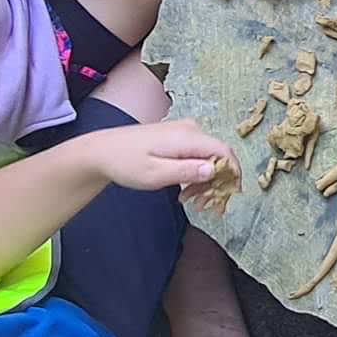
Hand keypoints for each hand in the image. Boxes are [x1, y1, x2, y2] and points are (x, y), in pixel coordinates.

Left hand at [80, 118, 234, 195]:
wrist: (102, 152)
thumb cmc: (126, 163)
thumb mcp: (155, 174)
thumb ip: (186, 172)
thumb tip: (214, 170)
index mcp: (187, 137)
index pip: (224, 152)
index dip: (233, 174)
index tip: (230, 196)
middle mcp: (190, 130)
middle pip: (218, 156)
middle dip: (218, 183)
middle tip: (207, 206)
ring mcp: (184, 132)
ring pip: (209, 157)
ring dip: (206, 181)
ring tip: (192, 202)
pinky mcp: (178, 137)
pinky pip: (197, 155)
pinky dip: (196, 174)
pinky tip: (186, 191)